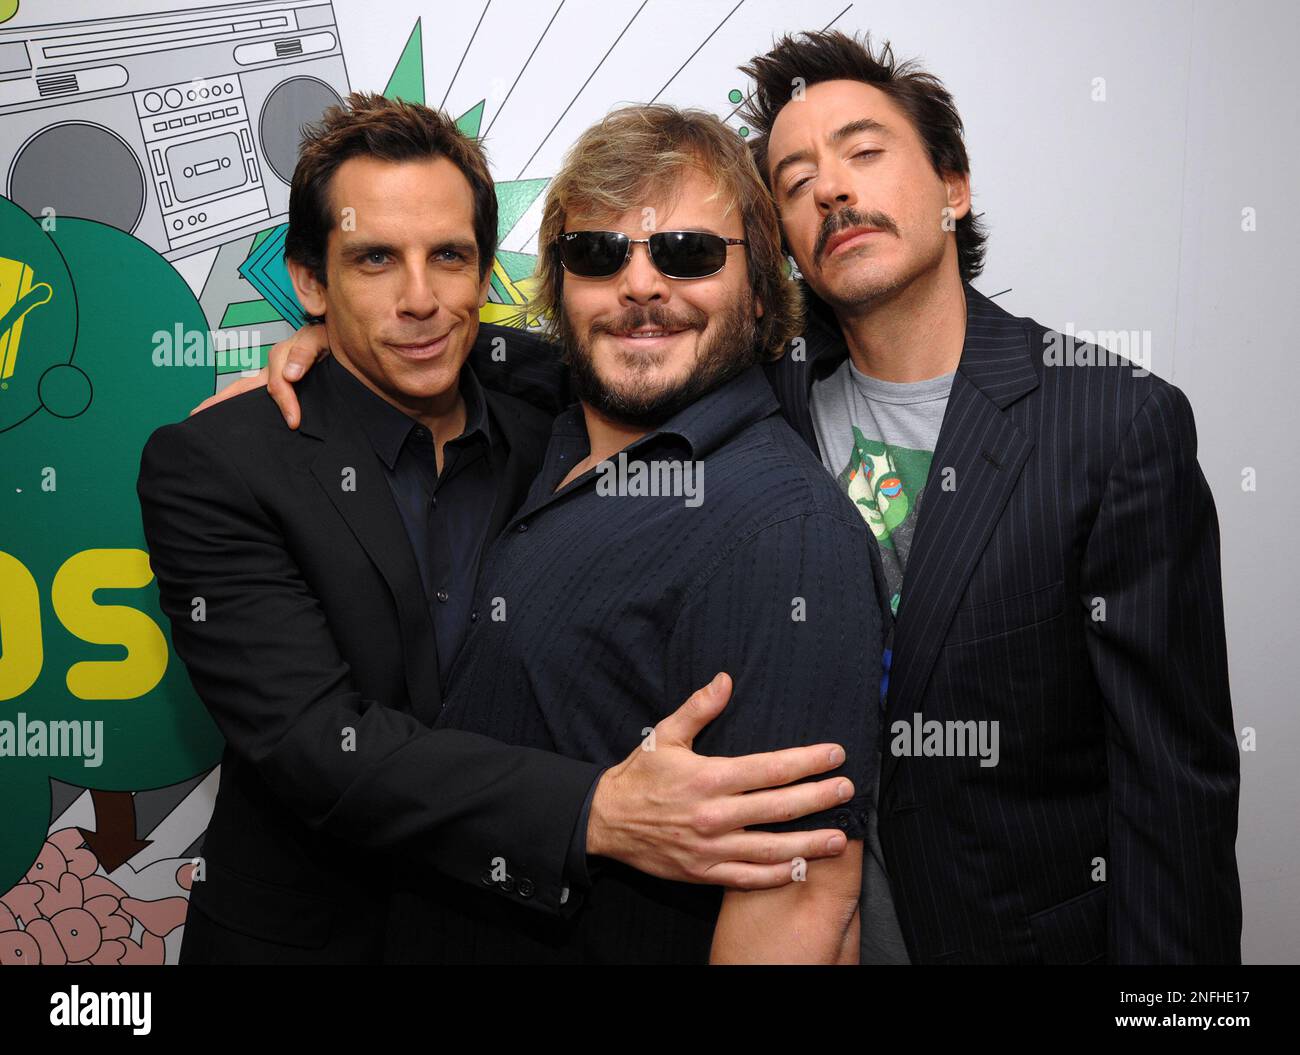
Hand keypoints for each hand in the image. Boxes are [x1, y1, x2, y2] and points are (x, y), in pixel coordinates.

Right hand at [188, 323, 330, 425]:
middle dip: (220, 401)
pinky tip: (237, 423)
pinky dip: (245, 410)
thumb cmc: (334, 340)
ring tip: (207, 420)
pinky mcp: (287, 393)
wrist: (351, 351)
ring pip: (247, 394)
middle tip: (198, 415)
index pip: (275, 383)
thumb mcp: (320, 338)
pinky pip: (261, 400)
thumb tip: (289, 375)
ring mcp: (277, 381)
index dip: (284, 401)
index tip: (294, 421)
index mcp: (283, 360)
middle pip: (242, 387)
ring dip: (227, 406)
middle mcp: (275, 371)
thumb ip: (305, 352)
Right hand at [587, 672, 855, 889]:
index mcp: (708, 778)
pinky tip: (800, 868)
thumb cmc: (638, 775)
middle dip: (818, 798)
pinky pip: (747, 877)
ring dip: (808, 843)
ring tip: (839, 837)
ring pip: (770, 849)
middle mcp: (713, 815)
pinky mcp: (703, 872)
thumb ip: (699, 708)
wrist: (604, 821)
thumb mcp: (664, 735)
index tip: (834, 755)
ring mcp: (709, 848)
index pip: (770, 769)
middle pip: (778, 808)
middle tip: (847, 790)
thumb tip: (726, 680)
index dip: (807, 761)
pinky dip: (776, 875)